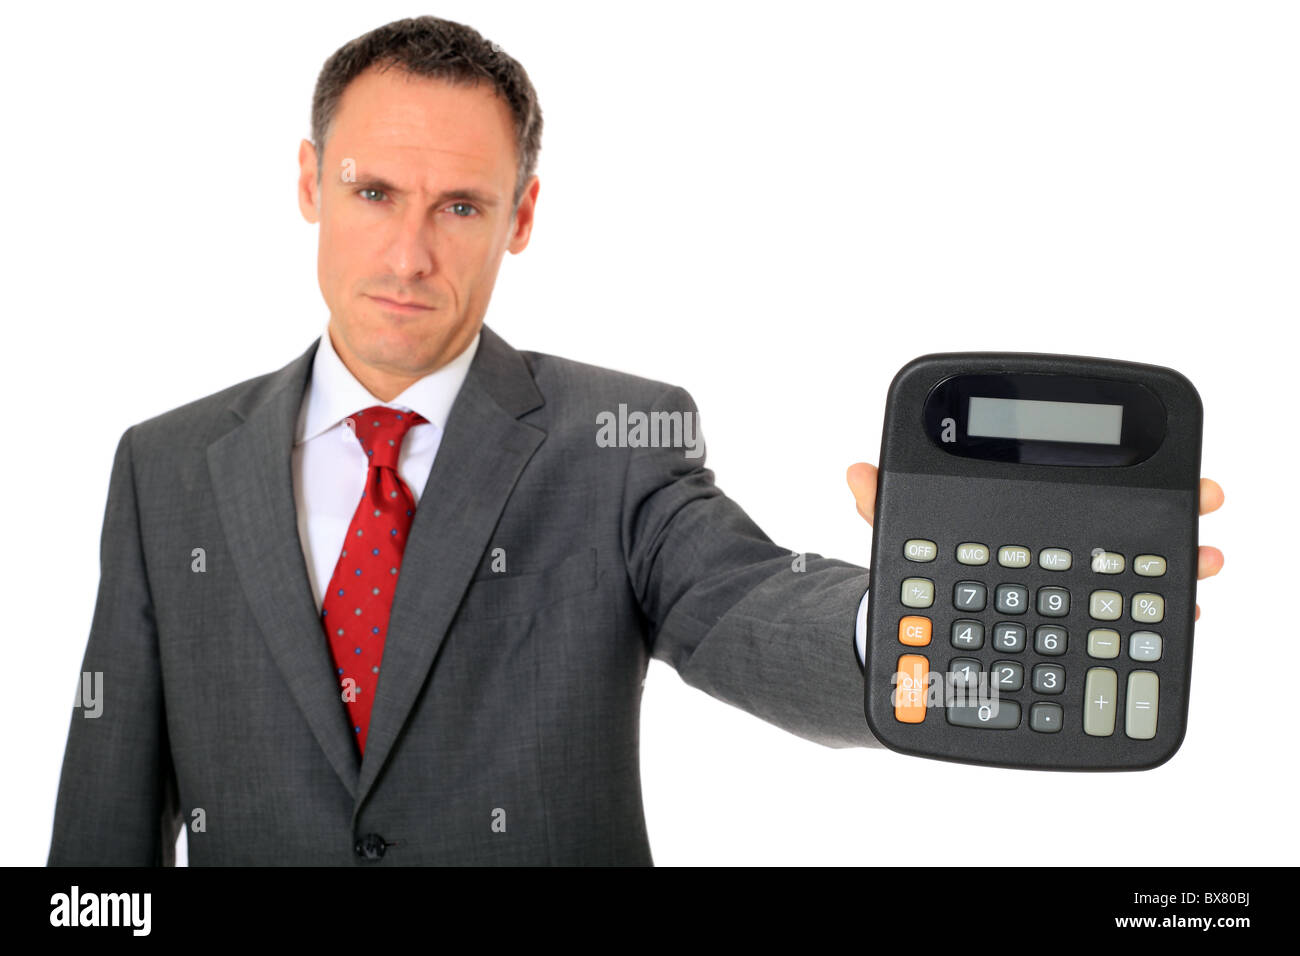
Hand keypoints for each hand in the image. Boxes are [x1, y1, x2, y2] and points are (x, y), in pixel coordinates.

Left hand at [846, 463, 1224, 621]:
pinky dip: (1151, 624)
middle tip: (1205, 503)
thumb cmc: (927, 582)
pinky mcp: (1076, 640)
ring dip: (1176, 565)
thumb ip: (887, 512)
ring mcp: (1073, 597)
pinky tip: (1182, 615)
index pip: (1083, 487)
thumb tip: (856, 473)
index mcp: (1026, 521)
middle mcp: (1060, 552)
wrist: (922, 643)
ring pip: (1133, 577)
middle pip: (1123, 527)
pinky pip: (1117, 629)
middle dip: (1171, 512)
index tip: (1176, 473)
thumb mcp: (906, 547)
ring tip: (1204, 561)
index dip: (1131, 475)